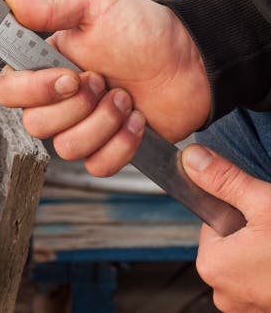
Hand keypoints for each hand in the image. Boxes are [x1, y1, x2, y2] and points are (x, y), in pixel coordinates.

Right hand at [0, 0, 209, 176]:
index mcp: (44, 66)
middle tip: (103, 80)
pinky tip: (136, 119)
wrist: (192, 59)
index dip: (34, 90)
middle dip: (76, 106)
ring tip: (125, 98)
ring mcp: (81, 126)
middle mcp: (56, 100)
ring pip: (66, 148)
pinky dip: (120, 145)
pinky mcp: (106, 148)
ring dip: (102, 123)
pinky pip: (96, 166)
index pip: (8, 91)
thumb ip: (49, 5)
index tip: (69, 76)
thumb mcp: (95, 3)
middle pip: (34, 124)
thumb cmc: (143, 28)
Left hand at [182, 144, 270, 311]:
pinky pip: (263, 280)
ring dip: (265, 252)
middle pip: (229, 245)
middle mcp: (224, 293)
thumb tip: (192, 158)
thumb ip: (224, 181)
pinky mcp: (268, 309)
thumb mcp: (263, 204)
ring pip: (248, 263)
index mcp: (212, 267)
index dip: (238, 214)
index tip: (259, 215)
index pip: (213, 226)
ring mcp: (248, 306)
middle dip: (252, 235)